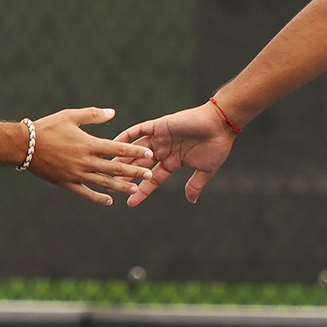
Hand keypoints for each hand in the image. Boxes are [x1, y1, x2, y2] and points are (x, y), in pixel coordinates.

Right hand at [26, 107, 154, 205]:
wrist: (24, 145)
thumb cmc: (47, 127)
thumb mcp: (71, 116)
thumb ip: (93, 115)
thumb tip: (113, 113)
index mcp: (88, 144)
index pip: (117, 149)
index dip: (134, 152)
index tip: (148, 154)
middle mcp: (85, 161)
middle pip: (115, 169)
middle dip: (134, 172)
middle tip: (149, 174)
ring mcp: (76, 174)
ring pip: (103, 183)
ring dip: (120, 187)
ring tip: (135, 189)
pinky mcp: (66, 183)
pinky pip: (85, 193)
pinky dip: (97, 198)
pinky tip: (109, 201)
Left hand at [112, 104, 236, 205]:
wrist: (221, 124)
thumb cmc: (217, 146)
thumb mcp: (205, 170)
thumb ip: (195, 185)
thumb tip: (191, 201)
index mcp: (173, 162)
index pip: (153, 180)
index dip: (141, 191)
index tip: (129, 203)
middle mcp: (163, 150)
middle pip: (139, 166)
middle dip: (125, 175)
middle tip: (109, 185)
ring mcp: (159, 138)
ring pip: (135, 150)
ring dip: (122, 158)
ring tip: (106, 167)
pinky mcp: (158, 126)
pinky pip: (138, 130)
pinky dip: (126, 136)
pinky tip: (114, 143)